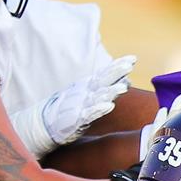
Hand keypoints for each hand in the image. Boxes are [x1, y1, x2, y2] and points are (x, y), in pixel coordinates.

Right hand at [15, 55, 136, 155]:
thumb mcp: (89, 94)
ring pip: (98, 96)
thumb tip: (127, 81)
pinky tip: (109, 106)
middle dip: (116, 72)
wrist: (47, 121)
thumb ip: (108, 87)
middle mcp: (87, 92)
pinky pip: (90, 113)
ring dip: (110, 91)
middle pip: (103, 80)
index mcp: (90, 85)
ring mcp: (82, 104)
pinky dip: (99, 109)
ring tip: (123, 87)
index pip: (106, 73)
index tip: (132, 59)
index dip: (118, 66)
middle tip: (129, 65)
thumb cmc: (71, 106)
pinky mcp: (78, 118)